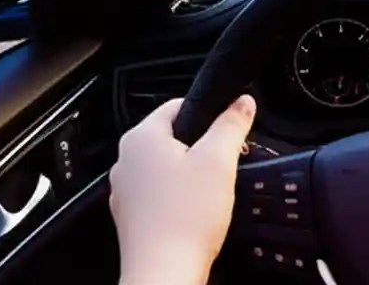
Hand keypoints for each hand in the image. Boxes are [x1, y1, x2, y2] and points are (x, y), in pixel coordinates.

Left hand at [110, 95, 255, 284]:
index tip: (229, 130)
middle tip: (224, 165)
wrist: (164, 273)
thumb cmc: (185, 219)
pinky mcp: (132, 215)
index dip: (210, 114)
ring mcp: (126, 190)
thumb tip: (242, 101)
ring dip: (191, 174)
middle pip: (173, 137)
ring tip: (210, 192)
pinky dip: (179, 198)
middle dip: (203, 148)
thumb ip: (231, 124)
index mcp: (142, 137)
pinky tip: (195, 212)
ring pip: (167, 167)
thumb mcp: (219, 160)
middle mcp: (127, 160)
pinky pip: (161, 194)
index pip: (178, 105)